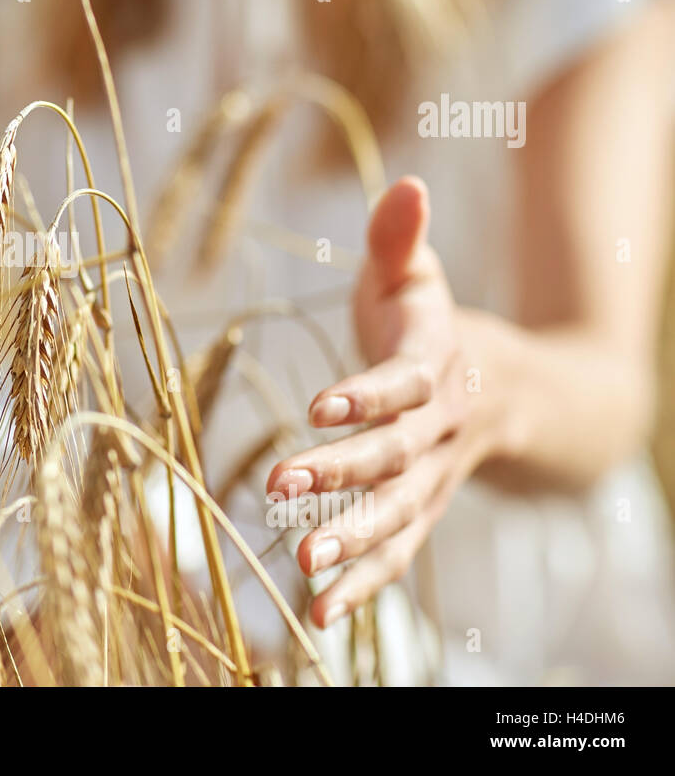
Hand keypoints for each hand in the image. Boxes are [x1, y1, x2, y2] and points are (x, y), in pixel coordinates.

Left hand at [266, 177, 487, 627]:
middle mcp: (440, 428)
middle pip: (395, 455)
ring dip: (354, 543)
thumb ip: (400, 238)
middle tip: (282, 487)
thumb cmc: (437, 324)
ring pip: (402, 515)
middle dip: (342, 472)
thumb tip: (404, 182)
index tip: (319, 406)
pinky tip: (318, 615)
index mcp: (436, 363)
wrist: (515, 392)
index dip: (367, 394)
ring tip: (303, 569)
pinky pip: (399, 553)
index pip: (403, 382)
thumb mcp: (420, 277)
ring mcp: (436, 476)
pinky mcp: (422, 510)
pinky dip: (363, 584)